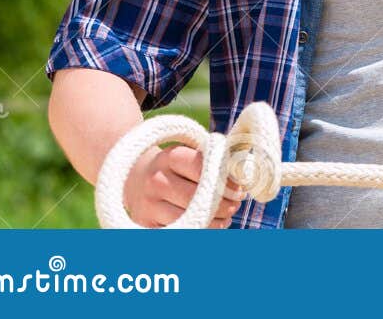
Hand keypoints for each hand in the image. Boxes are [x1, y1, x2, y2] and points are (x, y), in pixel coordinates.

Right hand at [122, 143, 244, 227]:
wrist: (137, 178)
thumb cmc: (178, 165)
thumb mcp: (192, 152)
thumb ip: (218, 158)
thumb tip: (245, 173)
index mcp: (171, 157)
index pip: (203, 168)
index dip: (226, 181)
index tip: (240, 189)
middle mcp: (156, 179)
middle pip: (197, 196)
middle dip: (223, 203)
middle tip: (236, 205)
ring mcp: (148, 203)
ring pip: (189, 217)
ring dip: (215, 220)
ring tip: (227, 216)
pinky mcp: (145, 223)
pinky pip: (179, 231)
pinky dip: (200, 230)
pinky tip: (212, 225)